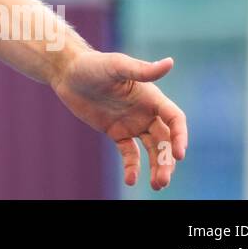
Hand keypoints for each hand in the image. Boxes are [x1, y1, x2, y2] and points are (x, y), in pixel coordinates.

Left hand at [51, 50, 188, 190]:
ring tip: (156, 185)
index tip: (178, 154)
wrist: (67, 73)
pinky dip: (133, 167)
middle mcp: (146, 112)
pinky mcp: (117, 132)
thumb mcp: (117, 66)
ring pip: (152, 150)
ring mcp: (132, 124)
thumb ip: (142, 69)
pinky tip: (131, 180)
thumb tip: (170, 62)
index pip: (174, 119)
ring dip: (157, 167)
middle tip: (163, 180)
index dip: (180, 136)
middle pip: (165, 140)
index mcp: (151, 97)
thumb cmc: (93, 64)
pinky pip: (130, 153)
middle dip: (167, 160)